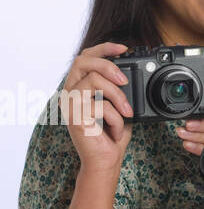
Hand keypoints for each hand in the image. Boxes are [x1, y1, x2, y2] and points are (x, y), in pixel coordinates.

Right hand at [60, 42, 133, 176]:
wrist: (105, 160)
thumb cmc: (112, 133)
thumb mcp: (118, 104)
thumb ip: (118, 87)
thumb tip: (129, 70)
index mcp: (79, 87)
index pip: (84, 57)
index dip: (103, 48)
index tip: (124, 48)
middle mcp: (70, 93)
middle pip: (82, 61)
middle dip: (108, 66)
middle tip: (125, 81)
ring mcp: (70, 105)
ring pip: (94, 81)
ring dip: (118, 97)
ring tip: (127, 112)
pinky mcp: (75, 118)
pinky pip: (101, 106)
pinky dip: (116, 118)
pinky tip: (116, 129)